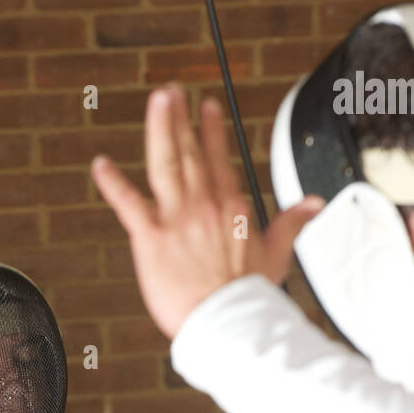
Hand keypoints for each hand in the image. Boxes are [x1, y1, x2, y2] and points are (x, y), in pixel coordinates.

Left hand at [90, 82, 324, 340]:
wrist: (230, 320)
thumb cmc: (249, 296)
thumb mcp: (277, 254)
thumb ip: (292, 223)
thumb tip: (313, 205)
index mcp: (230, 207)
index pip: (219, 158)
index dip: (211, 130)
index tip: (206, 109)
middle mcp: (203, 205)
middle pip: (190, 151)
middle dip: (180, 118)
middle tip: (172, 91)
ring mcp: (177, 219)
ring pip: (165, 162)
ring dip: (160, 129)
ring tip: (156, 102)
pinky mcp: (152, 238)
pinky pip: (128, 204)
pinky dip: (113, 183)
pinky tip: (101, 165)